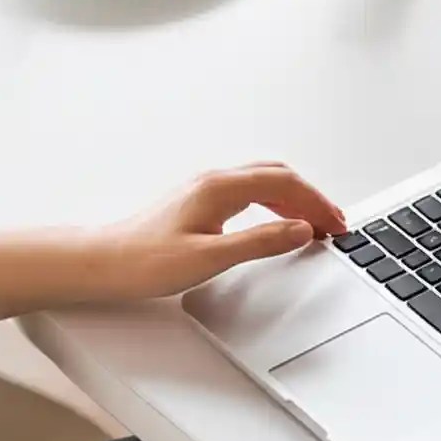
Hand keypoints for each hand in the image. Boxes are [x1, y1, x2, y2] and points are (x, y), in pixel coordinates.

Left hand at [96, 163, 347, 300]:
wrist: (103, 263)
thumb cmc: (145, 261)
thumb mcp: (212, 257)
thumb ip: (261, 241)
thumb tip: (300, 230)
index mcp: (220, 188)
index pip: (285, 185)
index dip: (317, 203)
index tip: (337, 224)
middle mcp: (214, 181)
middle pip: (279, 177)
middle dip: (312, 198)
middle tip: (334, 223)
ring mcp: (206, 190)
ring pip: (265, 183)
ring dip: (296, 200)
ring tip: (315, 224)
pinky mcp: (200, 203)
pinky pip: (251, 193)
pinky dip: (276, 204)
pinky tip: (280, 223)